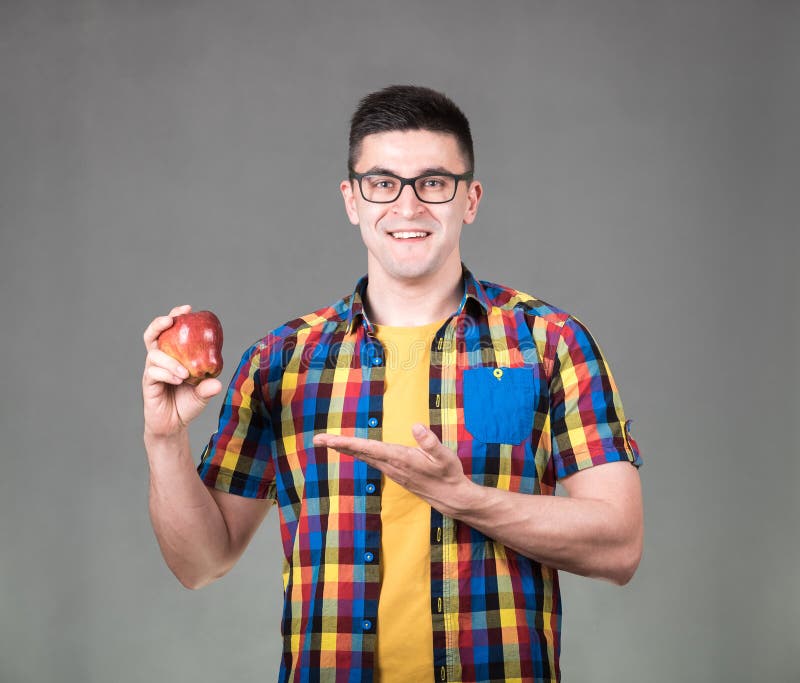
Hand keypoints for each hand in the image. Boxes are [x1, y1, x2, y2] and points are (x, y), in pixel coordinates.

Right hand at [142, 305, 222, 440]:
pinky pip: (153, 372)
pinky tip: (179, 380)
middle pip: (153, 335)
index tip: (188, 308)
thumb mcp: (203, 394)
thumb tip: (217, 383)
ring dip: (171, 361)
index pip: (171, 331)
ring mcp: (152, 370)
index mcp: (173, 355)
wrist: (174, 425)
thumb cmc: (187, 404)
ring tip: (185, 374)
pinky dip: (167, 374)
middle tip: (171, 320)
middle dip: (160, 323)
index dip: (176, 316)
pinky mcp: (148, 383)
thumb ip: (209, 387)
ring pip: (154, 354)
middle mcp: (160, 359)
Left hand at [313, 424, 480, 516]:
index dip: (347, 443)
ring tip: (328, 442)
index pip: (367, 449)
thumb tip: (415, 426)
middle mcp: (391, 465)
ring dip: (345, 449)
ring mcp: (392, 470)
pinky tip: (351, 450)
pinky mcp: (395, 472)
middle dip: (338, 445)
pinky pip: (371, 460)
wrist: (451, 497)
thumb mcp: (444, 456)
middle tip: (317, 439)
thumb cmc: (448, 475)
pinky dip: (357, 453)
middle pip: (359, 453)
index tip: (329, 441)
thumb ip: (430, 442)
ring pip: (363, 457)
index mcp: (399, 458)